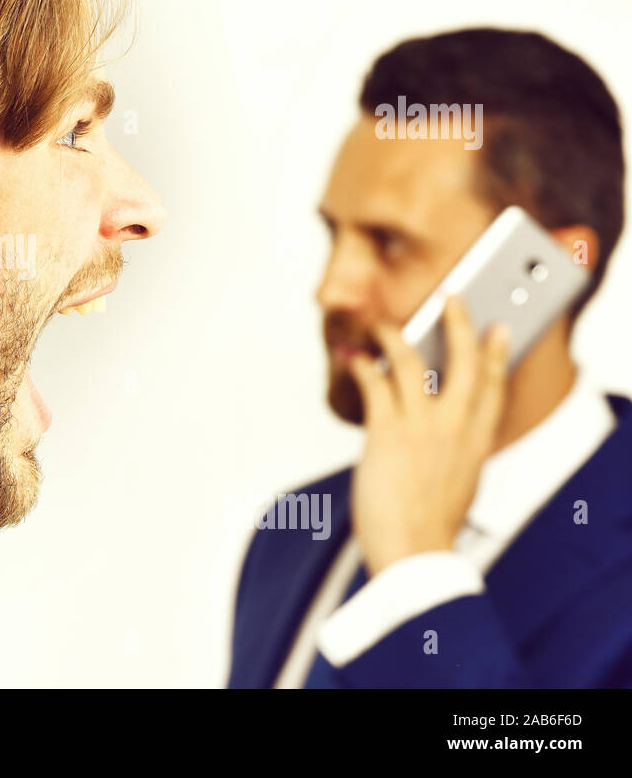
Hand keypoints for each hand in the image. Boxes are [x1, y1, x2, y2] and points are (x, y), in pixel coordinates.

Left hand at [349, 295, 510, 574]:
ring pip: (413, 363)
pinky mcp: (389, 433)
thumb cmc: (427, 528)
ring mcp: (423, 428)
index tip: (498, 330)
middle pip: (465, 362)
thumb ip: (453, 456)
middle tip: (452, 299)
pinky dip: (363, 367)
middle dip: (458, 325)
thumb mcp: (457, 486)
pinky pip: (375, 385)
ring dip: (395, 338)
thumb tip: (439, 439)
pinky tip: (353, 360)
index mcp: (477, 443)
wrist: (414, 553)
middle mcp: (455, 429)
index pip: (494, 388)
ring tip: (382, 326)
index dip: (496, 355)